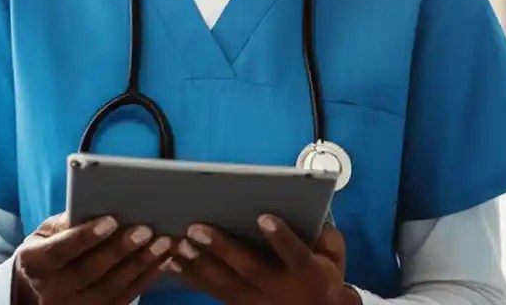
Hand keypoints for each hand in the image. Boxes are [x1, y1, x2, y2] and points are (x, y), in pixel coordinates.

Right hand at [12, 212, 172, 304]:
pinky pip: (125, 297)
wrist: (43, 286)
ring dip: (140, 263)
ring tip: (162, 242)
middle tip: (145, 229)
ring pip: (111, 287)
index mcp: (35, 263)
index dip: (85, 236)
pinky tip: (162, 259)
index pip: (59, 251)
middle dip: (120, 249)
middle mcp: (52, 291)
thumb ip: (69, 221)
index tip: (111, 220)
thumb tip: (100, 203)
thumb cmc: (50, 247)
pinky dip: (146, 277)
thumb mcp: (48, 231)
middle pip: (89, 271)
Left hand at [170, 215, 360, 304]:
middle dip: (223, 248)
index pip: (295, 254)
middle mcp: (279, 289)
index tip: (264, 217)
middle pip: (250, 269)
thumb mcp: (335, 258)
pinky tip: (170, 263)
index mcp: (307, 273)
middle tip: (197, 228)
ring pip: (225, 283)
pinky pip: (212, 291)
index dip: (281, 237)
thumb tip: (314, 210)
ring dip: (199, 263)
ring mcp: (257, 301)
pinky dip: (190, 276)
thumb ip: (327, 237)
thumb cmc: (324, 278)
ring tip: (178, 244)